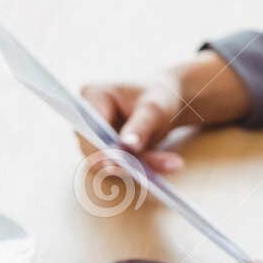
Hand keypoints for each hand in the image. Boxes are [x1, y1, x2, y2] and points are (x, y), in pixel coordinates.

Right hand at [78, 50, 250, 176]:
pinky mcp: (110, 150)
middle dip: (127, 163)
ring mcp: (96, 135)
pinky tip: (169, 166)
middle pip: (95, 151)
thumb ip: (141, 126)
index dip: (99, 150)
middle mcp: (87, 116)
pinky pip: (122, 167)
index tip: (117, 163)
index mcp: (91, 96)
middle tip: (159, 170)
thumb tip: (125, 148)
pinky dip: (145, 170)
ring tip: (172, 165)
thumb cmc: (164, 92)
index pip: (87, 130)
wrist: (175, 96)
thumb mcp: (156, 106)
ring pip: (110, 164)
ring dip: (140, 169)